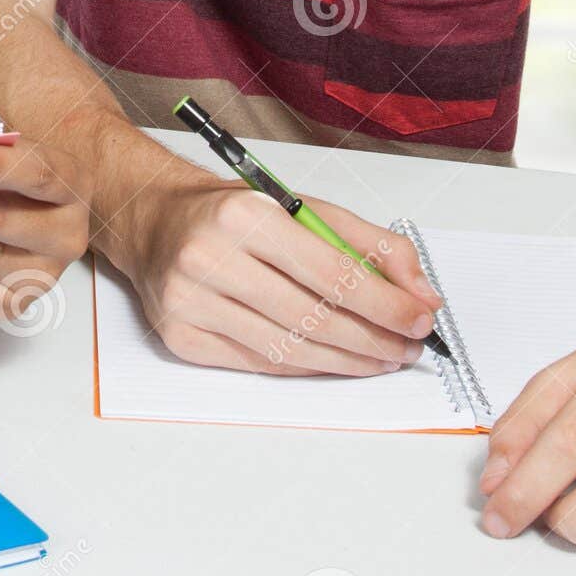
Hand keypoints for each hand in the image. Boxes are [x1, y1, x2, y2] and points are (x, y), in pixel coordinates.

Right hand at [110, 175, 443, 373]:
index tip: (421, 319)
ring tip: (381, 359)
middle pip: (313, 319)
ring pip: (289, 350)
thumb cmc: (230, 213)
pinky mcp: (180, 337)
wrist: (154, 221)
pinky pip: (260, 364)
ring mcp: (189, 303)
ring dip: (347, 361)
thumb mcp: (301, 208)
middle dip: (375, 340)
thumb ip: (368, 243)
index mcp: (241, 216)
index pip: (331, 274)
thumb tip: (421, 293)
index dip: (386, 305)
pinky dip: (305, 368)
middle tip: (408, 347)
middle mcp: (209, 258)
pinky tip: (333, 360)